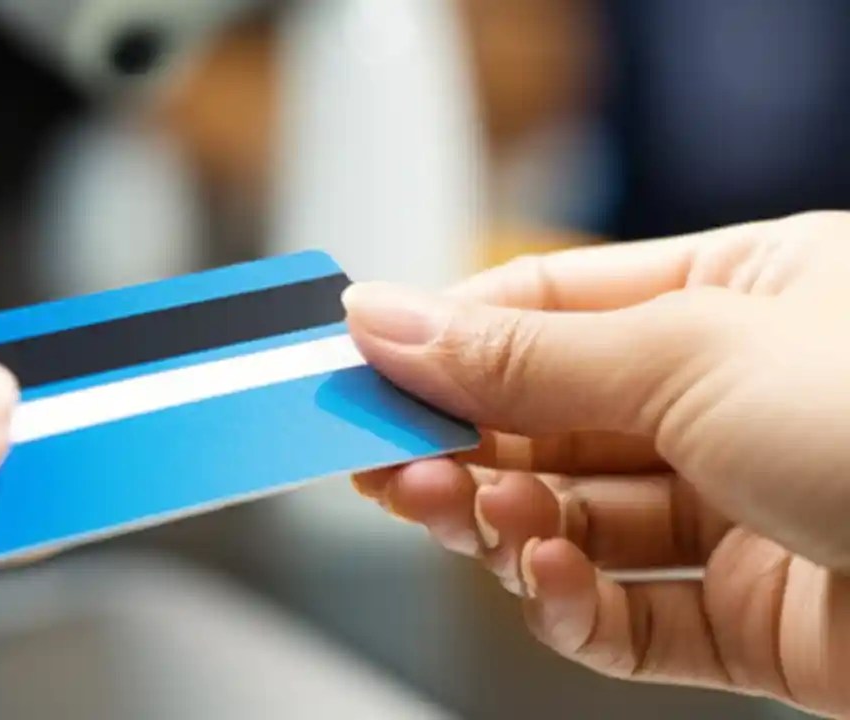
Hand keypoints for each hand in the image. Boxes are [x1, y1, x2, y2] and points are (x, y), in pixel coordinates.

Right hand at [344, 212, 849, 717]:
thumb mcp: (696, 356)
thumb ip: (527, 353)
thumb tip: (389, 317)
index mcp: (741, 296)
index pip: (553, 303)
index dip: (450, 332)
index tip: (360, 364)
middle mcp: (739, 402)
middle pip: (553, 418)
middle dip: (461, 440)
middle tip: (380, 459)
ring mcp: (746, 514)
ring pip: (577, 518)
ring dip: (498, 519)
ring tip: (448, 513)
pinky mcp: (757, 622)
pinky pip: (629, 615)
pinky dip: (567, 601)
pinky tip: (541, 573)